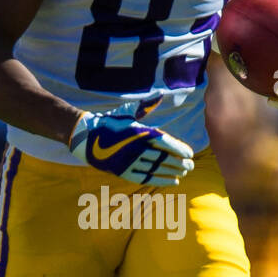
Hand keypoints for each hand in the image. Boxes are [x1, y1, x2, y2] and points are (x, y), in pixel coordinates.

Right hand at [69, 103, 193, 185]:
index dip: (179, 149)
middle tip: (191, 166)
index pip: (165, 143)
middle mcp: (136, 148)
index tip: (190, 154)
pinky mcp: (124, 172)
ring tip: (183, 173)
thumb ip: (145, 106)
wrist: (86, 137)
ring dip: (172, 172)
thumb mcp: (126, 112)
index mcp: (138, 133)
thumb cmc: (110, 123)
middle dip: (179, 163)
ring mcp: (129, 161)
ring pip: (156, 169)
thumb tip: (160, 94)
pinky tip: (172, 181)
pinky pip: (146, 178)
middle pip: (163, 158)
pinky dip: (161, 180)